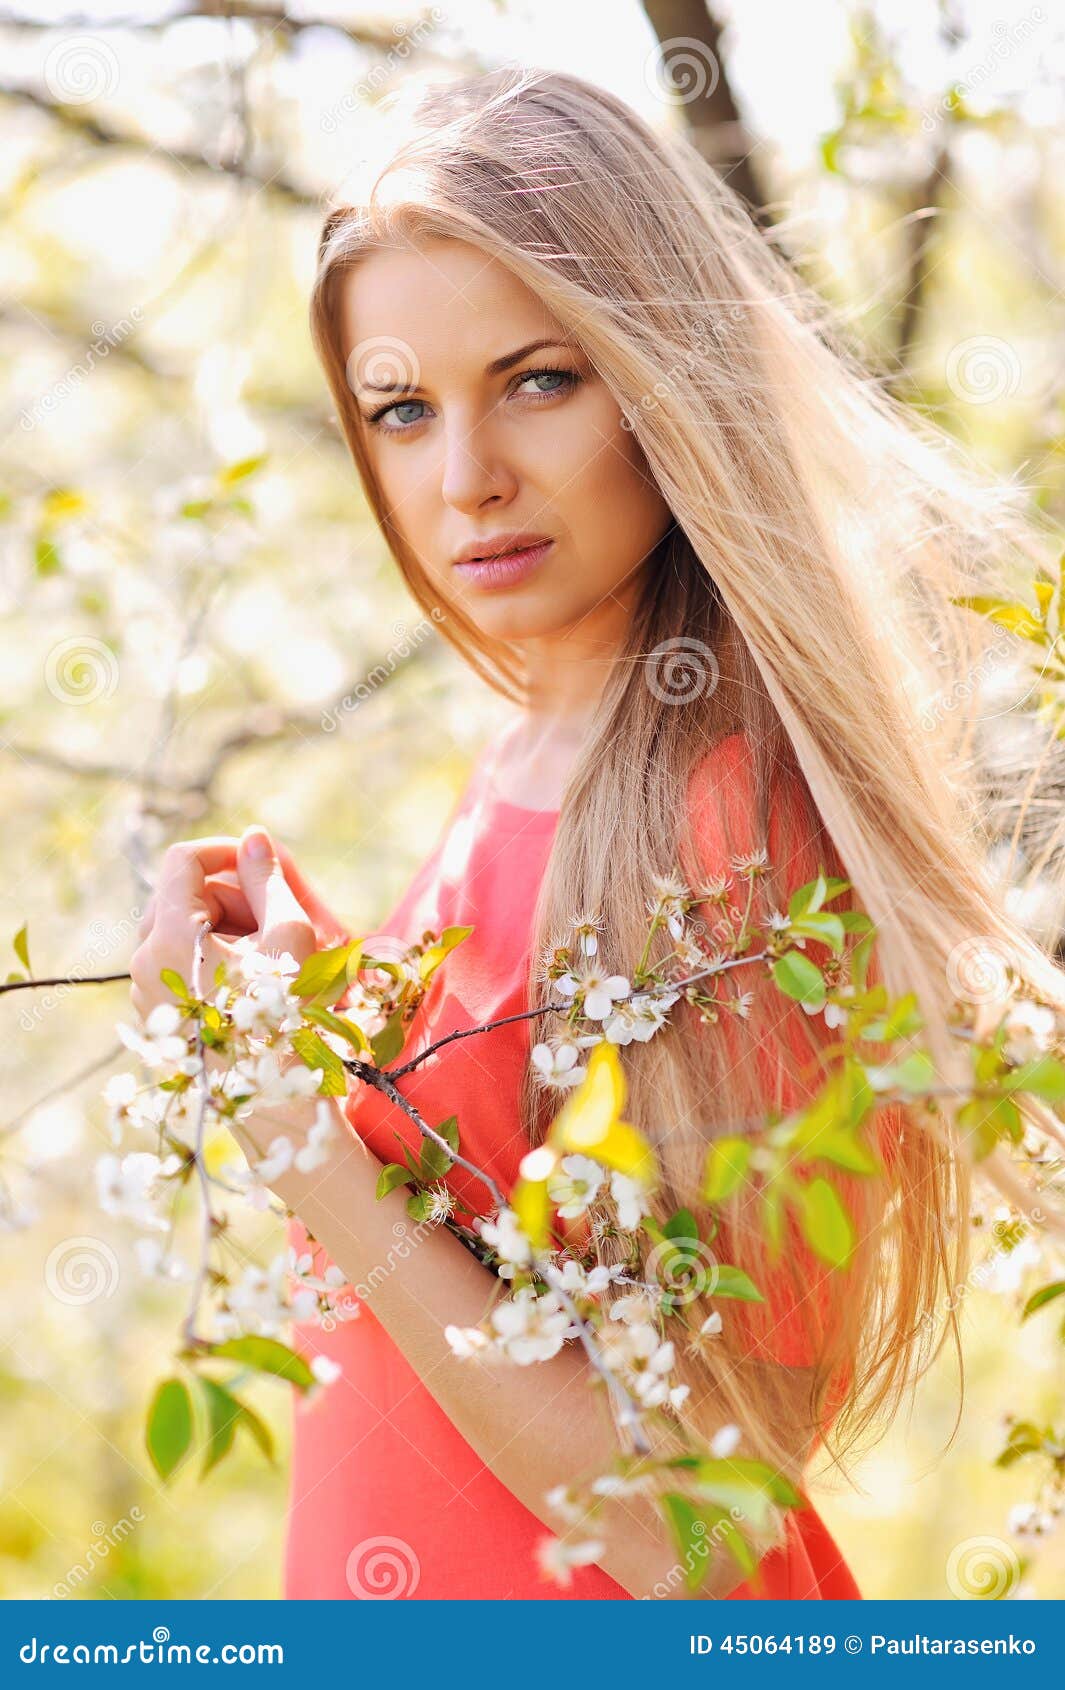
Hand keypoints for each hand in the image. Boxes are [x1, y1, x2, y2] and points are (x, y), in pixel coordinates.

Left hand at [129, 826, 318, 1023]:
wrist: (273, 1098)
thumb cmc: (286, 1016)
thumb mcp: (289, 937)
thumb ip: (268, 880)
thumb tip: (254, 837)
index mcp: (171, 937)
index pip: (184, 860)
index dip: (225, 850)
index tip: (261, 862)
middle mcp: (144, 960)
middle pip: (184, 895)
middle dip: (233, 896)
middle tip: (278, 919)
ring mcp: (145, 989)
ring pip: (181, 929)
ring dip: (225, 926)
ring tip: (268, 955)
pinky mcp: (155, 1013)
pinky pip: (177, 962)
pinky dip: (212, 956)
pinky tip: (249, 982)